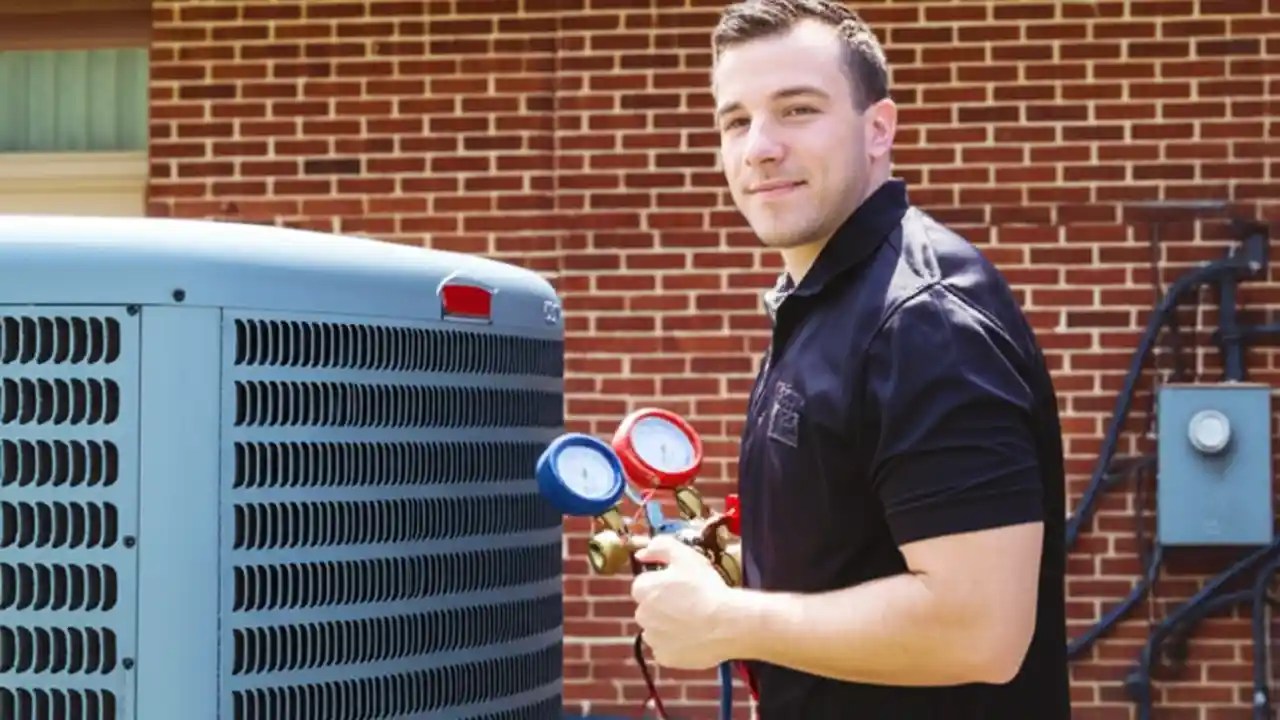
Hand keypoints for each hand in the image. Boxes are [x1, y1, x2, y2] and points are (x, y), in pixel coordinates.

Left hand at [630, 534, 740, 669]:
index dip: (663, 584)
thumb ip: (660, 547)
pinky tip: (694, 637)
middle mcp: (641, 615)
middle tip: (690, 603)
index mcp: (642, 589)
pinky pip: (666, 649)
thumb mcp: (685, 556)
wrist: (727, 623)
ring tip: (694, 621)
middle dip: (663, 605)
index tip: (681, 586)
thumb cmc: (706, 587)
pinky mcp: (665, 658)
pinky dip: (676, 645)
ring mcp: (652, 639)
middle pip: (649, 608)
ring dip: (668, 626)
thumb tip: (640, 554)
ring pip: (657, 629)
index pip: (644, 585)